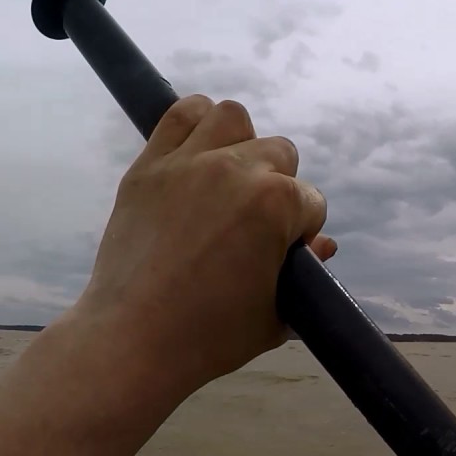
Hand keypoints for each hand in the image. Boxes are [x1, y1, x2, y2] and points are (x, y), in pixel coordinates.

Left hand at [72, 95, 335, 400]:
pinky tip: (199, 150)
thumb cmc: (211, 336)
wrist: (134, 340)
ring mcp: (189, 163)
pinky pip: (178, 115)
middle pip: (279, 154)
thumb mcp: (276, 314)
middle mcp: (237, 170)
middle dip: (277, 187)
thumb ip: (305, 273)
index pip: (311, 201)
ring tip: (230, 179)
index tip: (281, 254)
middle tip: (253, 224)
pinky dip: (194, 122)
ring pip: (232, 118)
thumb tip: (320, 246)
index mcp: (277, 204)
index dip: (301, 231)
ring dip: (241, 143)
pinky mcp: (149, 166)